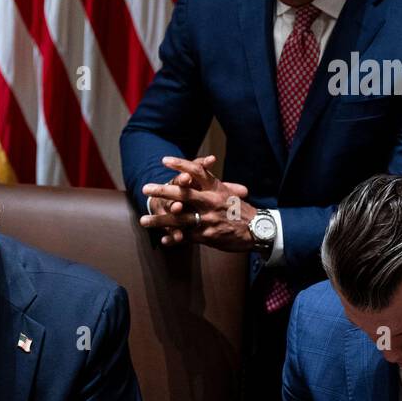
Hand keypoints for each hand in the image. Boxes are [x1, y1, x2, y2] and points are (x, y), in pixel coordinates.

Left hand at [140, 155, 254, 251]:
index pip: (197, 171)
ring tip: (143, 221)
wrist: (258, 230)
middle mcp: (211, 201)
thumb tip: (204, 164)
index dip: (180, 164)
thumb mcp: (229, 193)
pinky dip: (174, 239)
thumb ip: (212, 182)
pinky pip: (186, 237)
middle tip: (145, 189)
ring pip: (179, 218)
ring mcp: (208, 219)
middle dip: (162, 191)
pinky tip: (163, 240)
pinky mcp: (207, 235)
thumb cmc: (241, 210)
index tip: (164, 160)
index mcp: (216, 188)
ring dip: (160, 220)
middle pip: (183, 194)